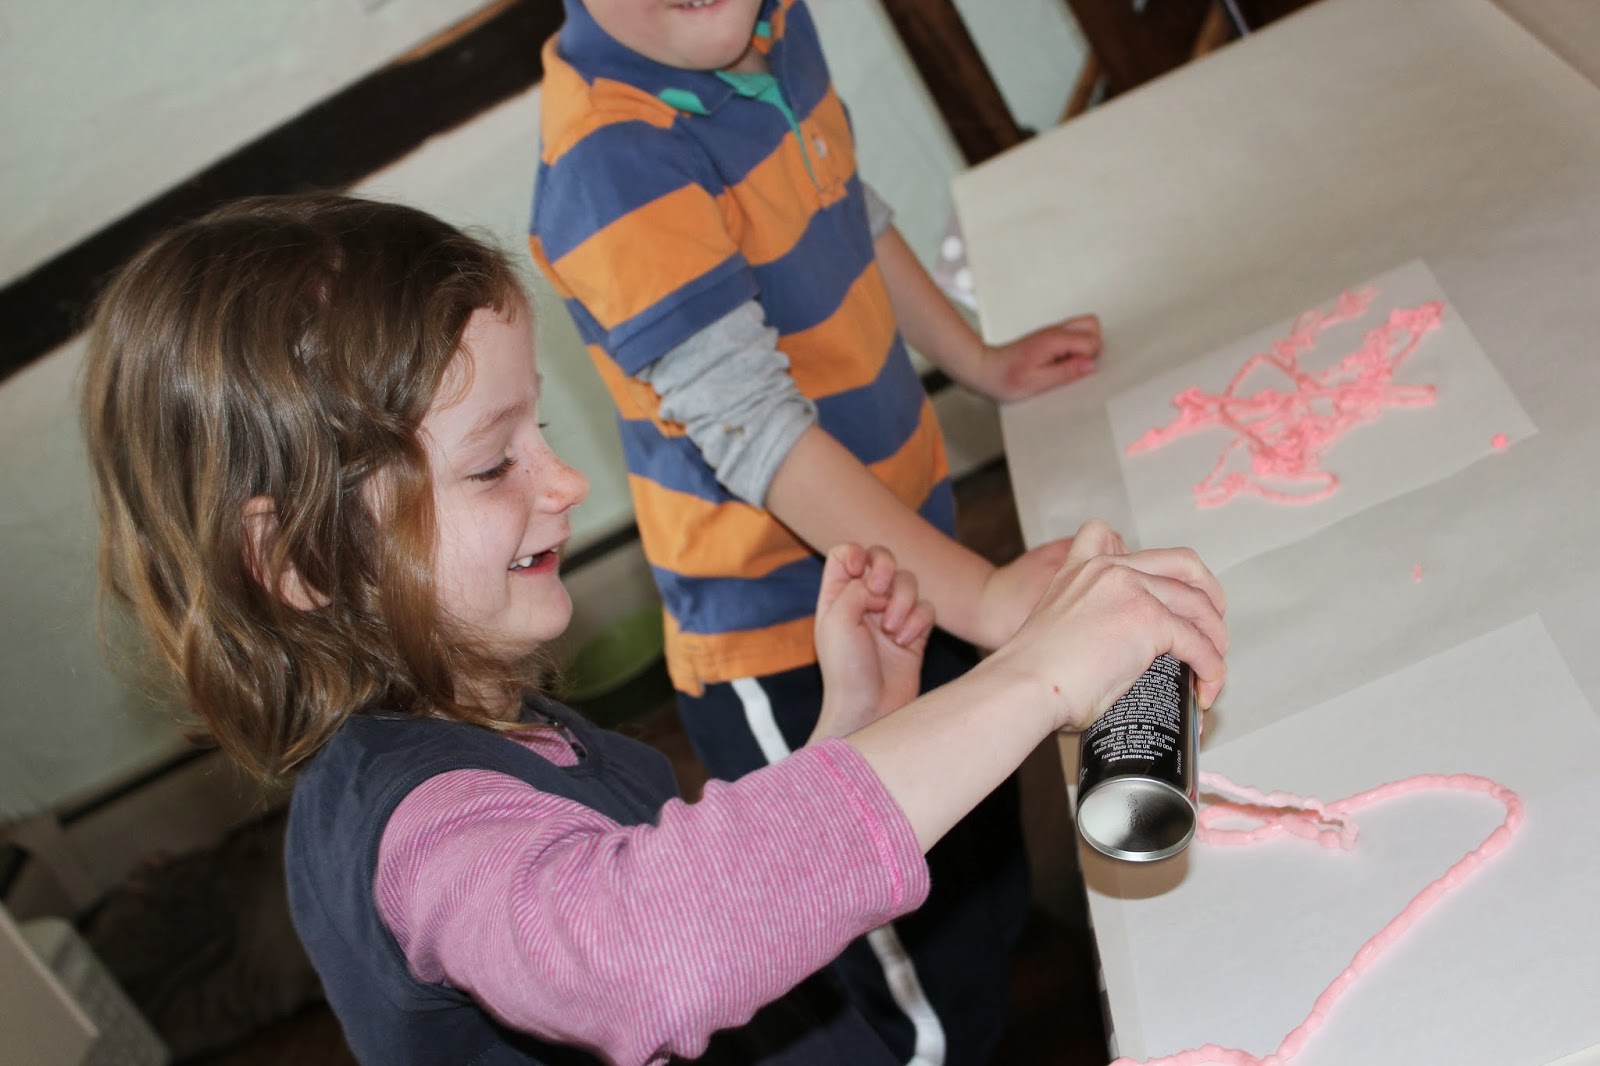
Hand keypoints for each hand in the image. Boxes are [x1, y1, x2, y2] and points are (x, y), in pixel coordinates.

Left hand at [812, 544, 933, 741]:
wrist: (869, 709)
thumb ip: (857, 588)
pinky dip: (918, 621)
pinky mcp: (914, 632)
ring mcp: (890, 615)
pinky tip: (905, 642)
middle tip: (879, 590)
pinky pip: (927, 608)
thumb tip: (882, 585)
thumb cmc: (845, 669)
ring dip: (902, 601)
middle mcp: (864, 601)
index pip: (846, 553)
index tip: (860, 572)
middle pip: (882, 558)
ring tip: (891, 629)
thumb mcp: (838, 621)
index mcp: (837, 596)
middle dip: (885, 568)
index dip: (857, 553)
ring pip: (908, 581)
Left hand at [980, 314, 1101, 401]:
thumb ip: (1065, 373)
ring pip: (1085, 326)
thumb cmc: (1004, 378)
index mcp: (1053, 340)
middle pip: (1093, 325)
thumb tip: (1089, 365)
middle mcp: (1054, 331)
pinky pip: (1073, 335)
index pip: (1091, 341)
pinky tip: (1062, 362)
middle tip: (1077, 365)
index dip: (1088, 360)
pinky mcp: (1049, 337)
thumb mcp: (1036, 383)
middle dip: (1094, 346)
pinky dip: (1075, 346)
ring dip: (1086, 344)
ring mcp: (1052, 332)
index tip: (1074, 371)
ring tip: (1070, 364)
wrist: (984, 370)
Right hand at [983, 519, 1227, 733]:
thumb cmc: (1032, 672)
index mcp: (1080, 569)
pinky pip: (1197, 642)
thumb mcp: (1052, 624)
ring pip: (1198, 604)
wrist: (1025, 684)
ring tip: (1213, 665)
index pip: (1113, 537)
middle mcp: (1109, 570)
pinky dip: (1211, 665)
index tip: (1169, 586)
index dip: (1150, 559)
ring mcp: (1132, 590)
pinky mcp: (1150, 619)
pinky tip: (1208, 682)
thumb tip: (1114, 655)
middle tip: (1211, 623)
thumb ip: (1082, 619)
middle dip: (1208, 592)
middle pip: (1183, 564)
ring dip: (1214, 636)